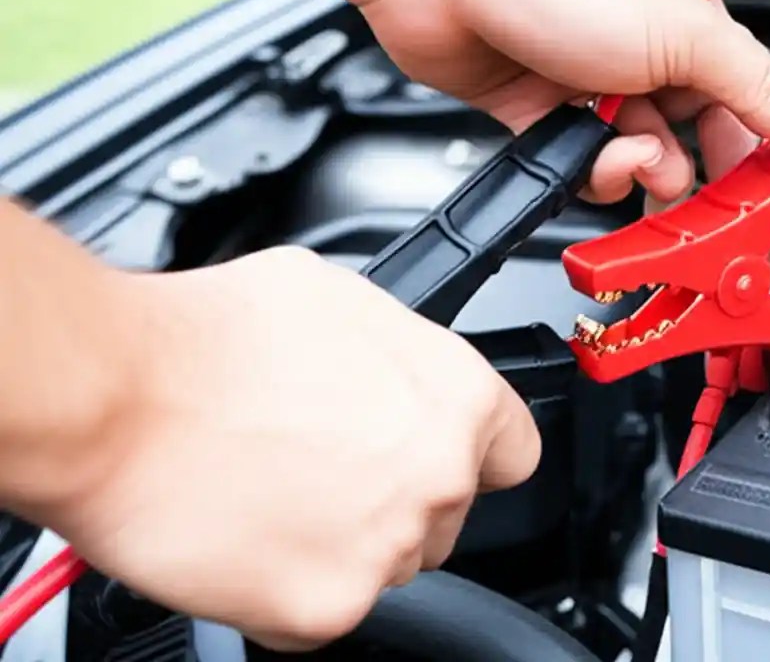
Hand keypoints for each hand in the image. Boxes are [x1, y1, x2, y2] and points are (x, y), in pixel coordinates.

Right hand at [34, 247, 536, 650]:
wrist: (114, 398)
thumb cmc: (208, 339)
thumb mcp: (339, 301)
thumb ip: (398, 354)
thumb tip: (398, 371)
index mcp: (457, 398)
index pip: (512, 452)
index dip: (469, 453)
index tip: (434, 457)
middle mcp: (438, 477)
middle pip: (442, 513)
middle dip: (391, 497)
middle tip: (318, 466)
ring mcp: (387, 549)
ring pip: (384, 563)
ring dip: (339, 541)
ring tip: (268, 489)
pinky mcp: (327, 609)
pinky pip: (321, 611)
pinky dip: (284, 588)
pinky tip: (245, 533)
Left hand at [352, 0, 769, 258]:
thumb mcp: (683, 33)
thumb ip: (757, 85)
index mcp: (700, 38)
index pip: (767, 116)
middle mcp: (653, 65)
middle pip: (707, 154)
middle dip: (719, 198)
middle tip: (732, 238)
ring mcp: (598, 93)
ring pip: (645, 172)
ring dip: (644, 178)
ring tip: (634, 159)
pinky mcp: (545, 118)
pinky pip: (586, 173)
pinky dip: (592, 174)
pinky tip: (588, 152)